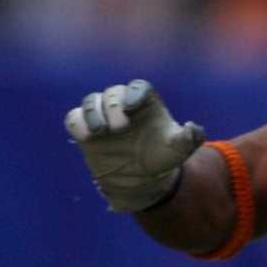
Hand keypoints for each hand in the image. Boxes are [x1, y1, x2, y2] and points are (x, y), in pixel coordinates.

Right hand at [64, 80, 205, 211]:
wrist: (142, 178)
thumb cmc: (162, 157)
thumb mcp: (180, 150)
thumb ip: (189, 138)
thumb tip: (192, 127)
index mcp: (145, 103)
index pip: (138, 88)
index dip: (133, 94)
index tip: (132, 108)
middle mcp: (122, 105)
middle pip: (112, 93)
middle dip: (112, 106)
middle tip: (119, 127)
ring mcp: (103, 116)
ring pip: (91, 102)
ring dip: (93, 113)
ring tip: (101, 131)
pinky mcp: (86, 129)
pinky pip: (74, 118)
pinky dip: (77, 123)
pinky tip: (86, 137)